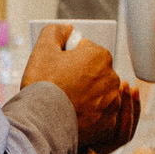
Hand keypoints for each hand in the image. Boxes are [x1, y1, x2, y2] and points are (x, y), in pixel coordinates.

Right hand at [22, 24, 140, 153]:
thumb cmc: (43, 84)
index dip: (69, 58)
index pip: (86, 51)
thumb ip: (55, 31)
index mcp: (100, 56)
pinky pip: (99, 116)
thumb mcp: (43, 49)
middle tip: (61, 87)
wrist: (41, 123)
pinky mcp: (109, 124)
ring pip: (98, 95)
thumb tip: (67, 28)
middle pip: (94, 73)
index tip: (58, 69)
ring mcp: (112, 103)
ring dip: (86, 96)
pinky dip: (89, 116)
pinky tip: (73, 117)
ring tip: (66, 104)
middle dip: (81, 77)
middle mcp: (112, 78)